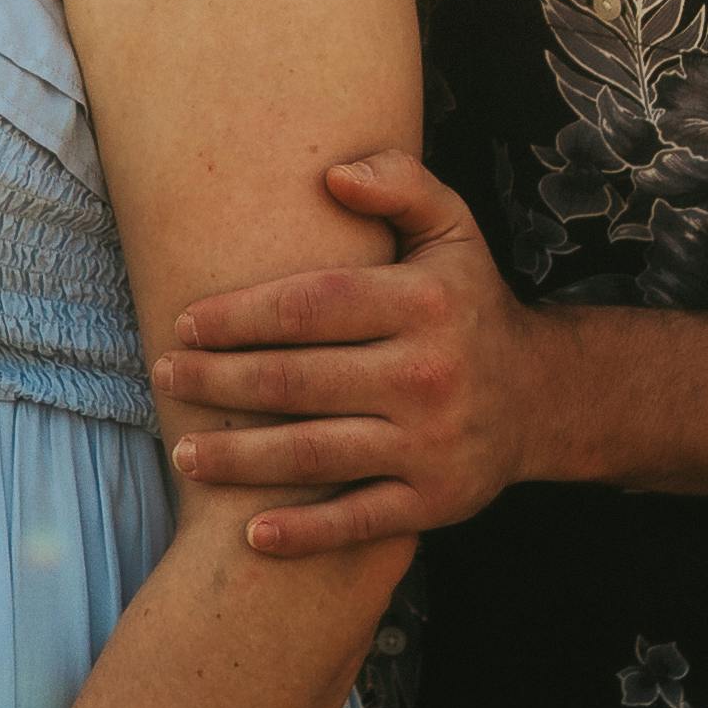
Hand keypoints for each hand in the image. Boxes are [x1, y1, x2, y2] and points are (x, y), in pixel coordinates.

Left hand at [154, 151, 544, 553]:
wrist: (543, 397)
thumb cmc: (468, 302)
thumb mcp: (451, 228)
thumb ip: (399, 184)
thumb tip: (331, 174)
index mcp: (423, 302)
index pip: (310, 306)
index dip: (240, 316)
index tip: (187, 322)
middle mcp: (428, 374)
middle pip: (298, 381)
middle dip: (220, 382)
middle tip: (165, 376)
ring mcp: (430, 444)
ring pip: (315, 454)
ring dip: (239, 458)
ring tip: (183, 451)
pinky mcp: (434, 501)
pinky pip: (358, 519)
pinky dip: (304, 533)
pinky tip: (250, 533)